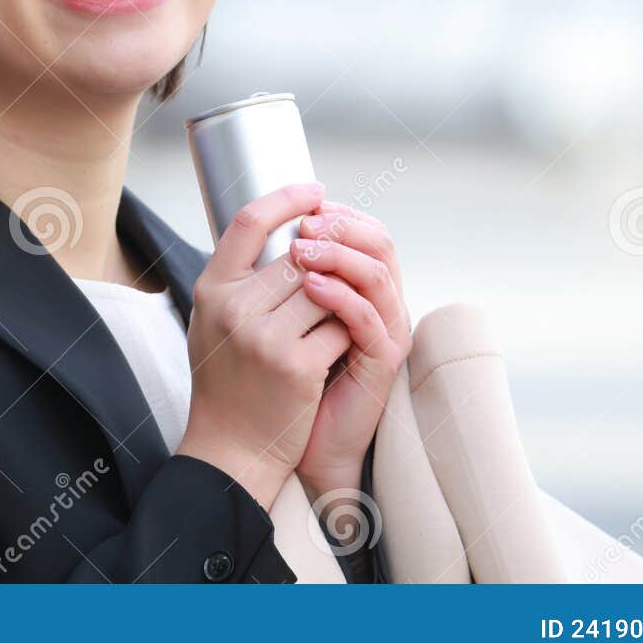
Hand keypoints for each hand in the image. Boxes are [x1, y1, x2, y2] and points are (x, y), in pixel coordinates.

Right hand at [176, 182, 352, 510]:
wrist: (232, 450)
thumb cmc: (228, 382)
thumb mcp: (214, 322)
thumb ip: (240, 279)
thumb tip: (282, 228)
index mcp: (210, 290)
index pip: (249, 221)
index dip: (286, 198)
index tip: (314, 191)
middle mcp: (233, 309)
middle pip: (299, 255)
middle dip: (325, 263)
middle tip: (336, 273)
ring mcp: (266, 338)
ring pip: (327, 287)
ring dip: (339, 298)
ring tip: (330, 319)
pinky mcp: (298, 365)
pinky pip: (342, 325)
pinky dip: (347, 331)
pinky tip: (336, 348)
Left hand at [287, 200, 411, 510]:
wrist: (281, 442)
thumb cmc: (275, 379)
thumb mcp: (274, 318)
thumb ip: (279, 278)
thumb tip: (257, 227)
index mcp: (359, 287)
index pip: (365, 231)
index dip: (338, 211)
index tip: (305, 200)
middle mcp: (380, 303)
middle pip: (379, 242)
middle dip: (340, 225)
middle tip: (307, 219)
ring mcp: (385, 331)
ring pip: (377, 274)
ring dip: (339, 254)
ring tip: (302, 248)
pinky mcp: (381, 361)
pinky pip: (368, 318)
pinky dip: (341, 297)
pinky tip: (312, 286)